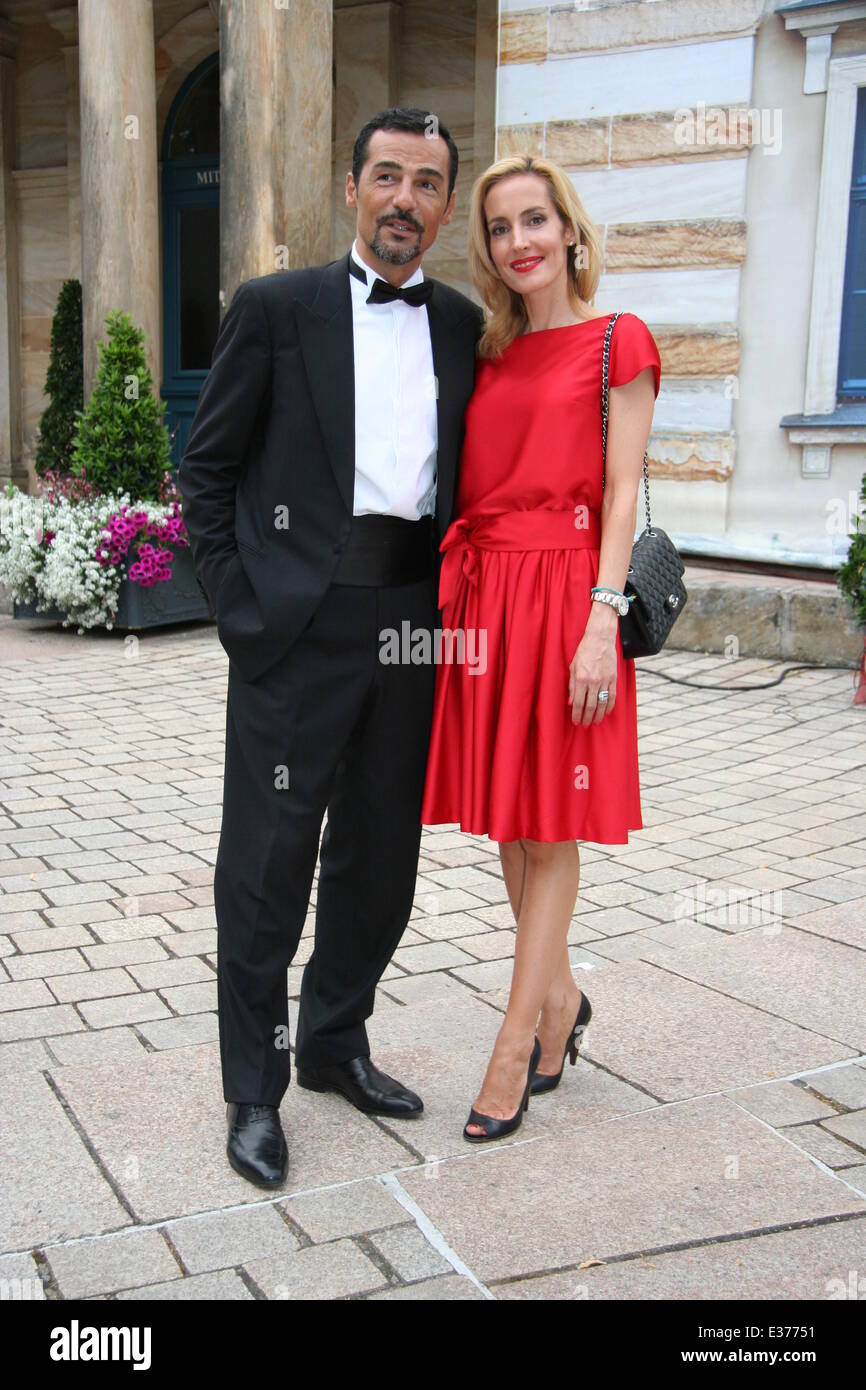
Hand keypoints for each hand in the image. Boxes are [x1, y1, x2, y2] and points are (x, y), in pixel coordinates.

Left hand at [568, 603, 617, 725]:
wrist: (600, 639)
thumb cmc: (584, 652)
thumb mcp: (572, 667)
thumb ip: (571, 685)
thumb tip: (571, 702)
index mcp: (581, 678)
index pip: (578, 702)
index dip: (576, 714)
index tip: (575, 722)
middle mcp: (593, 681)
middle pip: (590, 706)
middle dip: (587, 718)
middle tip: (584, 725)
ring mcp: (605, 680)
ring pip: (602, 703)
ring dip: (599, 715)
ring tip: (595, 722)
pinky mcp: (613, 678)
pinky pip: (613, 696)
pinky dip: (610, 706)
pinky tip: (607, 712)